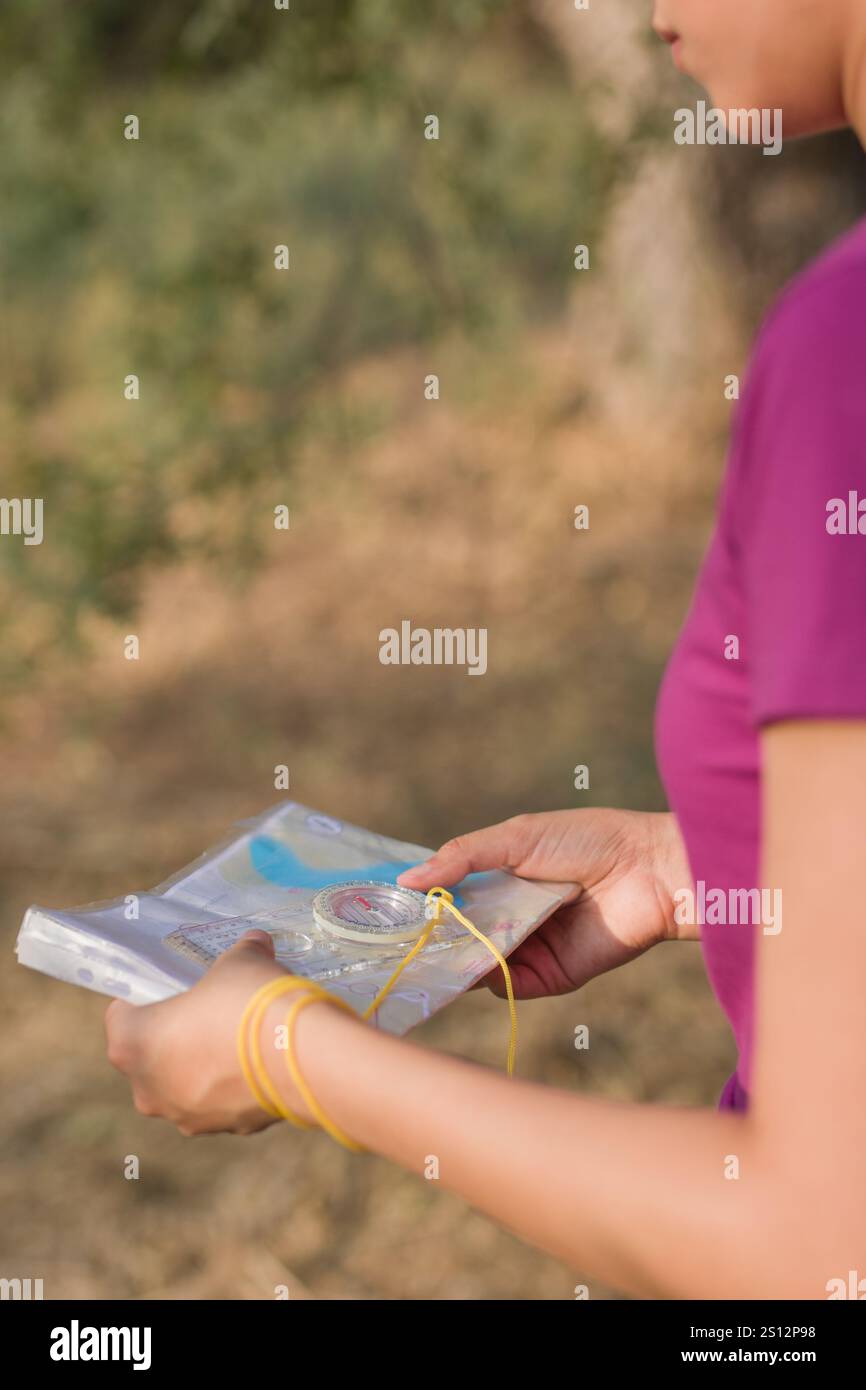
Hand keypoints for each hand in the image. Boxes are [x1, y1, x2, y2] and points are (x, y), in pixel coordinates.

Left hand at [105, 932, 334, 1135]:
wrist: (303, 1055)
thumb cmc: (250, 1001)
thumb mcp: (240, 961)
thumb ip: (241, 952)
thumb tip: (255, 944)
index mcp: (133, 1044)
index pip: (122, 1016)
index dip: (147, 999)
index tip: (174, 989)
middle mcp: (149, 1090)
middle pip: (151, 1056)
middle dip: (175, 1037)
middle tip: (208, 1012)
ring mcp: (187, 1116)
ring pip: (185, 1085)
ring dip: (204, 1067)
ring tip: (240, 1039)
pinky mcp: (226, 1130)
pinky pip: (221, 1102)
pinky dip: (234, 1086)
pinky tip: (263, 1063)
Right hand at [398, 809, 689, 997]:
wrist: (650, 872)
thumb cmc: (587, 841)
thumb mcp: (516, 838)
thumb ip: (461, 857)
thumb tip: (406, 880)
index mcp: (500, 879)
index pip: (449, 896)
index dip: (419, 902)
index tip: (381, 908)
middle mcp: (509, 916)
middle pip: (456, 934)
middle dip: (427, 937)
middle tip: (389, 941)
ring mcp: (527, 949)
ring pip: (474, 963)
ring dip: (451, 960)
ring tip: (422, 953)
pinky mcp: (549, 977)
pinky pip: (506, 985)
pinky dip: (486, 978)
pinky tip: (471, 966)